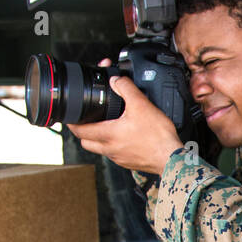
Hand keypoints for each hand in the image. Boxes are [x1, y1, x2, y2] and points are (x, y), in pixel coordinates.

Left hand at [65, 62, 182, 175]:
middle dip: (82, 131)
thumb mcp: (142, 105)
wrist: (172, 159)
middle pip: (85, 142)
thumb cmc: (158, 137)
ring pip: (99, 149)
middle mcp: (110, 149)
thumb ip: (126, 88)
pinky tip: (124, 137)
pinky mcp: (128, 162)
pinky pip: (114, 153)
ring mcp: (119, 157)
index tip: (70, 115)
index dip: (71, 121)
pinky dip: (113, 145)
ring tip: (104, 127)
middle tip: (84, 120)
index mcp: (108, 135)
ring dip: (97, 138)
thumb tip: (116, 80)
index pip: (79, 130)